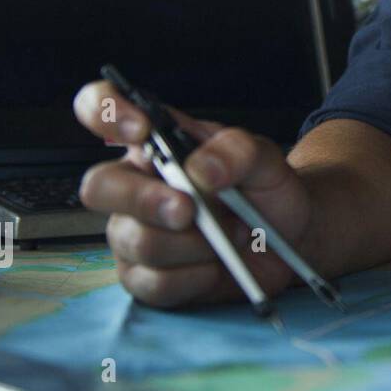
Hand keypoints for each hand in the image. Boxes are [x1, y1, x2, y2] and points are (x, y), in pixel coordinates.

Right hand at [72, 80, 311, 308]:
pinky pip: (151, 283)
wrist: (292, 239)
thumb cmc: (267, 190)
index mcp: (157, 143)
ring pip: (134, 240)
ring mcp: (134, 232)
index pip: (101, 107)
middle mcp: (135, 184)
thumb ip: (238, 151)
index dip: (104, 111)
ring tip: (230, 235)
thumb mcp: (265, 159)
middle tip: (190, 210)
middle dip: (146, 200)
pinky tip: (216, 266)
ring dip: (192, 243)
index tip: (140, 131)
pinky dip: (194, 277)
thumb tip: (200, 168)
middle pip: (98, 186)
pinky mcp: (145, 276)